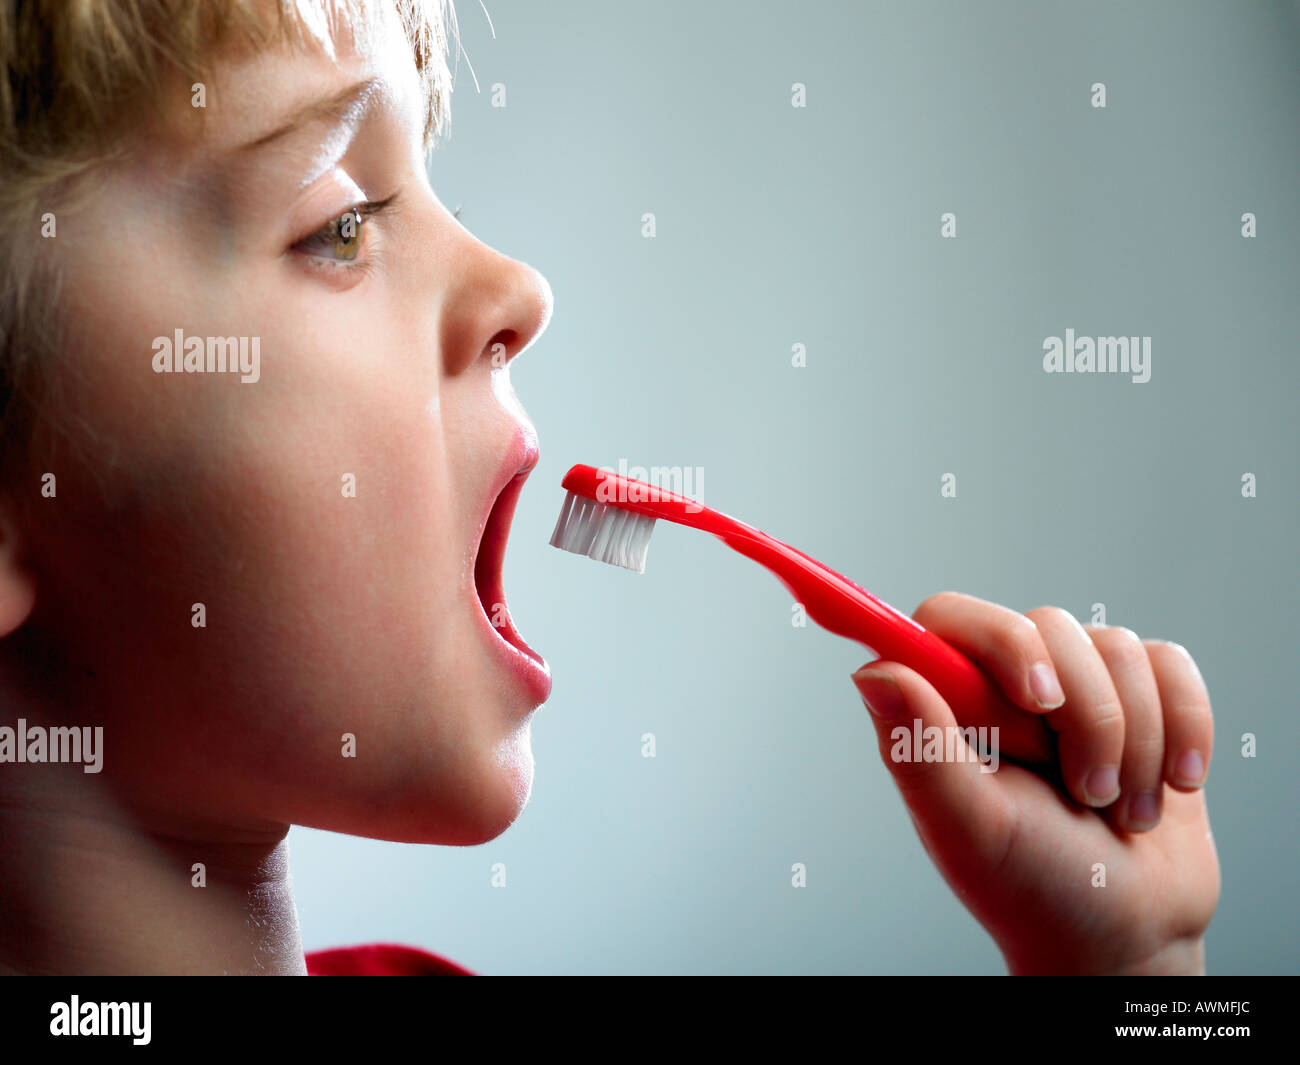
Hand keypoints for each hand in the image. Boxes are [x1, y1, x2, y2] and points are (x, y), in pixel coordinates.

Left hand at [853, 592, 1219, 974]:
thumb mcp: (971, 828)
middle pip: (1050, 628)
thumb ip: (920, 749)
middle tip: (1083, 795)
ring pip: (1118, 649)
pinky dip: (1185, 728)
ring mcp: (1077, 683)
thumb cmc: (1036, 886)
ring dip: (1135, 744)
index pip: (949, 618)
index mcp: (947, 706)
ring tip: (1118, 811)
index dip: (1000, 641)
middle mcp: (1005, 682)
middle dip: (1087, 720)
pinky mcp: (1143, 694)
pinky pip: (1171, 666)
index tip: (1039, 700)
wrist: (1130, 931)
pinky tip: (1177, 784)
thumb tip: (873, 673)